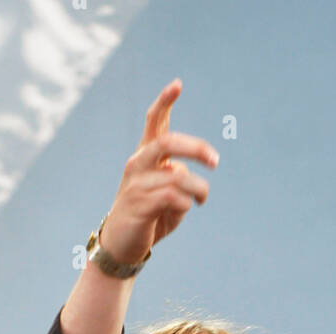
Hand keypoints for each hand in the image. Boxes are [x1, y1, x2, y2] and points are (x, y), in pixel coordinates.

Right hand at [101, 79, 219, 265]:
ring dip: (199, 187)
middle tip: (214, 161)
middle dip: (196, 148)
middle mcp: (138, 165)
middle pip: (169, 142)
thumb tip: (186, 175)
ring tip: (202, 199)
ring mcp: (137, 185)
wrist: (121, 247)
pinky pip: (174, 197)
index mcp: (145, 157)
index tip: (178, 84)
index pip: (153, 122)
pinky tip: (187, 208)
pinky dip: (187, 202)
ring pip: (178, 176)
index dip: (165, 102)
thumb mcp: (166, 195)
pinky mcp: (140, 205)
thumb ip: (178, 180)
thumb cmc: (147, 218)